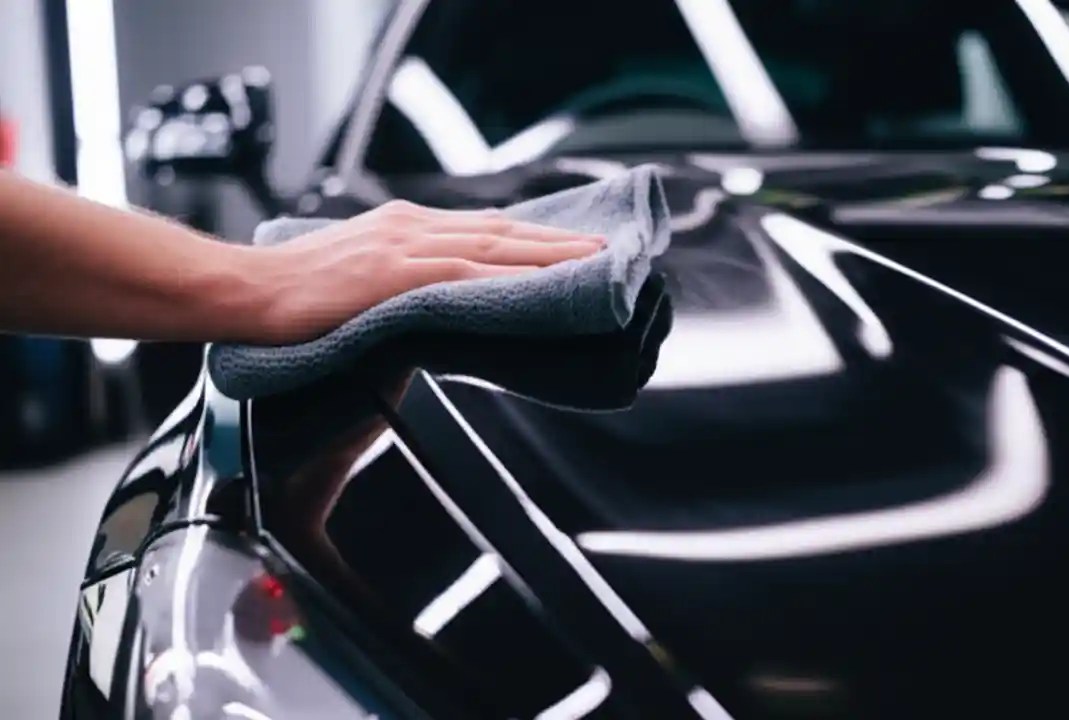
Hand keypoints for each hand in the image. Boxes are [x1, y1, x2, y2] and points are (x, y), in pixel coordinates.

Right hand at [252, 200, 603, 344]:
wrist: (242, 293)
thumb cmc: (292, 297)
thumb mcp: (357, 280)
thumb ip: (402, 287)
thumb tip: (441, 311)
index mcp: (403, 227)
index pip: (482, 228)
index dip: (531, 236)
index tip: (570, 244)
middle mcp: (410, 227)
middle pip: (500, 231)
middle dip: (555, 241)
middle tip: (602, 249)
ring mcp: (403, 247)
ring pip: (493, 246)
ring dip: (547, 254)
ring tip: (591, 262)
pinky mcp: (393, 274)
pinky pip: (464, 274)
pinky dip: (507, 277)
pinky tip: (537, 285)